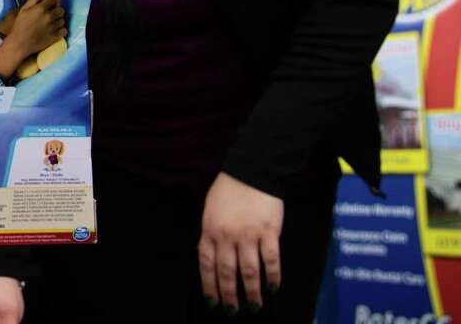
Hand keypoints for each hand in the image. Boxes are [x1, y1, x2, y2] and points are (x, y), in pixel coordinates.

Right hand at [7, 0, 66, 52]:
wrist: (20, 43)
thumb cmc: (20, 25)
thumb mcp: (24, 10)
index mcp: (41, 8)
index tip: (52, 1)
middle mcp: (49, 16)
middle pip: (61, 9)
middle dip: (57, 10)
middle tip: (51, 14)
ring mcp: (53, 27)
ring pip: (62, 20)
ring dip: (58, 20)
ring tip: (51, 23)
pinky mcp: (55, 36)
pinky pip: (64, 30)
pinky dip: (61, 30)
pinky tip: (54, 30)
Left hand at [198, 172, 283, 314]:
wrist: (251, 171)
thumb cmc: (229, 191)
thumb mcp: (210, 212)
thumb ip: (211, 235)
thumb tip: (212, 262)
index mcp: (209, 230)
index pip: (206, 265)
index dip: (209, 286)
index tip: (213, 302)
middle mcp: (226, 236)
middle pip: (227, 273)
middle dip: (229, 296)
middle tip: (233, 311)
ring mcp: (248, 234)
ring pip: (249, 272)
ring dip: (252, 292)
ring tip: (255, 306)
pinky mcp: (268, 232)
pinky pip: (271, 260)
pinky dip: (273, 276)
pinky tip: (274, 287)